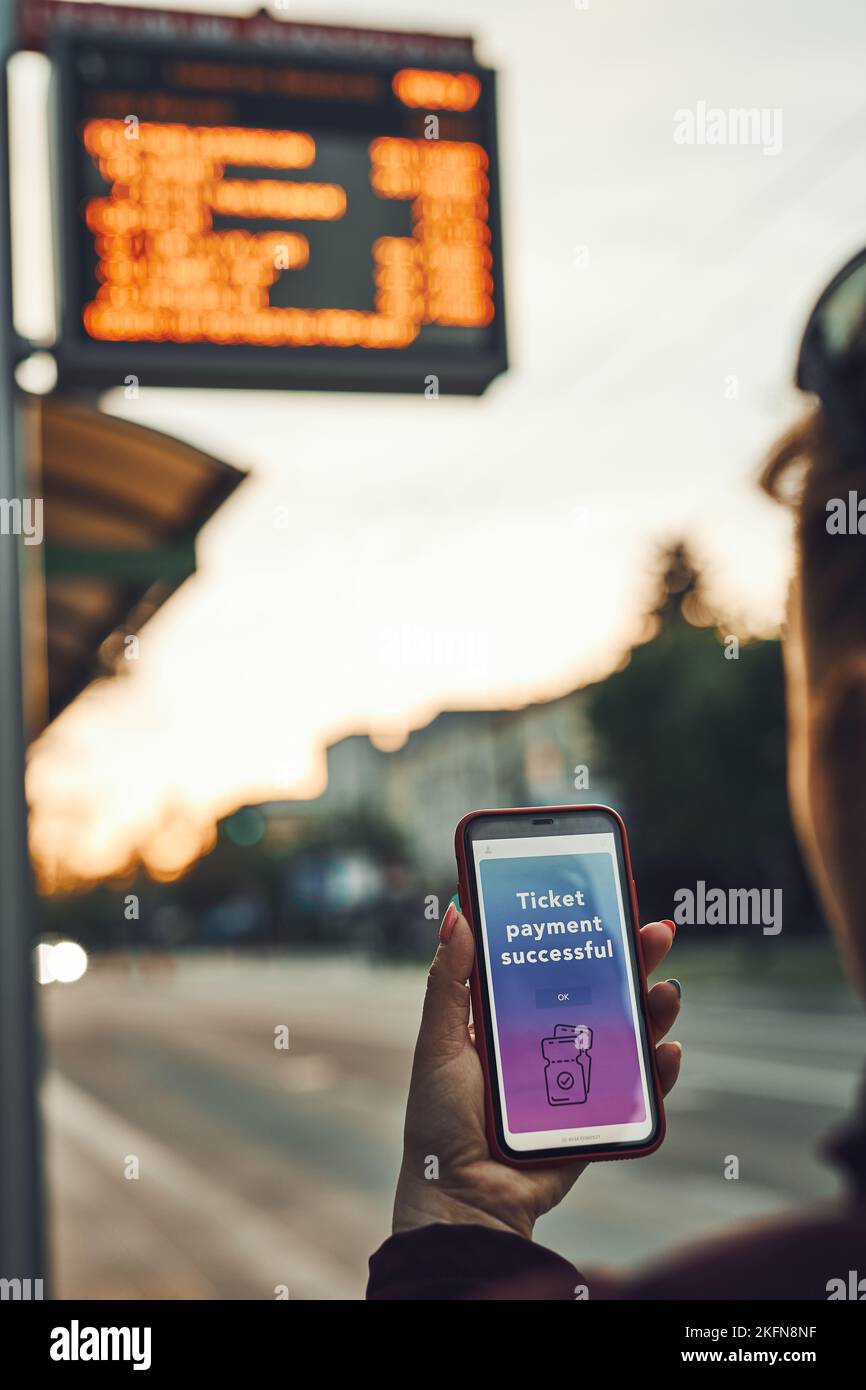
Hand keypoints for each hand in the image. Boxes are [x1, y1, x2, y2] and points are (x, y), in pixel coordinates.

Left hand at [393, 909, 681, 1241]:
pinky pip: (637, 1092)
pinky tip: (667, 1052)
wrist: (462, 1200)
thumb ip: (450, 980)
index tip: (605, 899)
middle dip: (632, 960)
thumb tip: (458, 910)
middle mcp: (550, 1045)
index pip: (554, 964)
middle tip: (656, 932)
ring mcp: (579, 1082)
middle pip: (601, 992)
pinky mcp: (597, 1119)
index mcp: (511, 1020)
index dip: (582, 934)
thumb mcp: (441, 1041)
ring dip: (654, 1010)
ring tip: (666, 990)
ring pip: (627, 1036)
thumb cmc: (440, 1122)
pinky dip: (659, 1072)